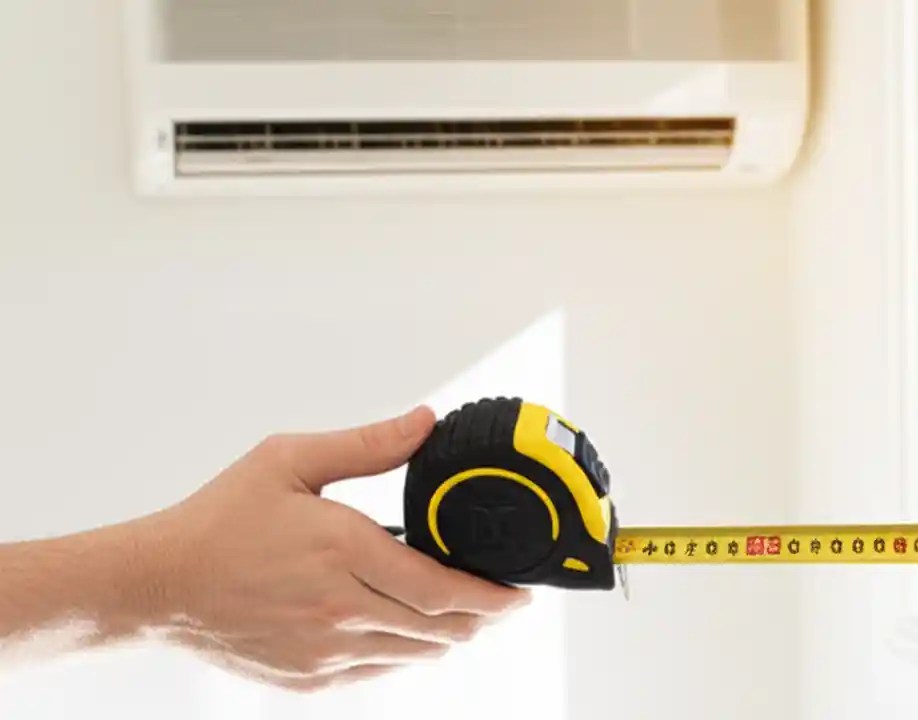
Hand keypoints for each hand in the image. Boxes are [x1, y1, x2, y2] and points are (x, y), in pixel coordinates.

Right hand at [131, 405, 531, 690]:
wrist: (160, 585)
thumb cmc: (221, 519)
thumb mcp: (291, 461)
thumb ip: (367, 444)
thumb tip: (426, 422)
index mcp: (345, 553)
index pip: (443, 589)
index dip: (493, 597)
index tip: (521, 592)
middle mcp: (341, 611)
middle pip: (441, 628)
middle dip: (484, 617)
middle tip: (506, 602)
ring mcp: (325, 653)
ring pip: (416, 655)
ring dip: (452, 637)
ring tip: (470, 614)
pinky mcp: (310, 679)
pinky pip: (381, 672)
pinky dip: (409, 653)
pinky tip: (415, 633)